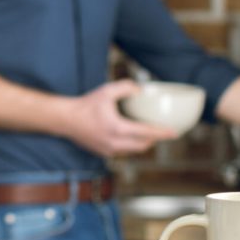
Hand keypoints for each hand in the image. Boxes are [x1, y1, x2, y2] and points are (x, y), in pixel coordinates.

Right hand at [64, 80, 178, 156]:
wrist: (65, 119)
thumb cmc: (85, 105)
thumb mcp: (105, 91)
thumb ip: (125, 88)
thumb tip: (140, 89)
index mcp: (118, 129)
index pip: (147, 133)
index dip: (163, 133)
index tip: (175, 132)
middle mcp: (115, 143)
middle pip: (144, 145)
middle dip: (155, 139)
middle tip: (163, 131)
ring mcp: (109, 150)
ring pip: (134, 149)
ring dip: (143, 143)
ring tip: (148, 133)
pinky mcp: (104, 152)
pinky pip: (123, 151)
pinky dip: (130, 144)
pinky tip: (130, 136)